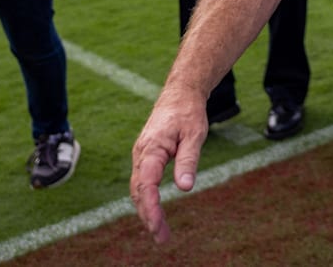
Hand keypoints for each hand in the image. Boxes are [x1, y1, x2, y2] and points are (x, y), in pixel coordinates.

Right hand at [130, 94, 210, 242]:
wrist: (180, 94)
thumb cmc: (188, 113)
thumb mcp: (195, 135)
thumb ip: (188, 161)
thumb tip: (185, 187)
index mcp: (151, 148)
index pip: (147, 184)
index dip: (151, 207)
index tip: (158, 226)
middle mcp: (141, 154)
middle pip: (138, 192)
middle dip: (148, 216)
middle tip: (162, 238)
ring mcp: (141, 156)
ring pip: (138, 189)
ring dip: (147, 211)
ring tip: (161, 232)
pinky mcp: (146, 158)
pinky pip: (142, 183)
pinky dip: (147, 200)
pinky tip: (155, 213)